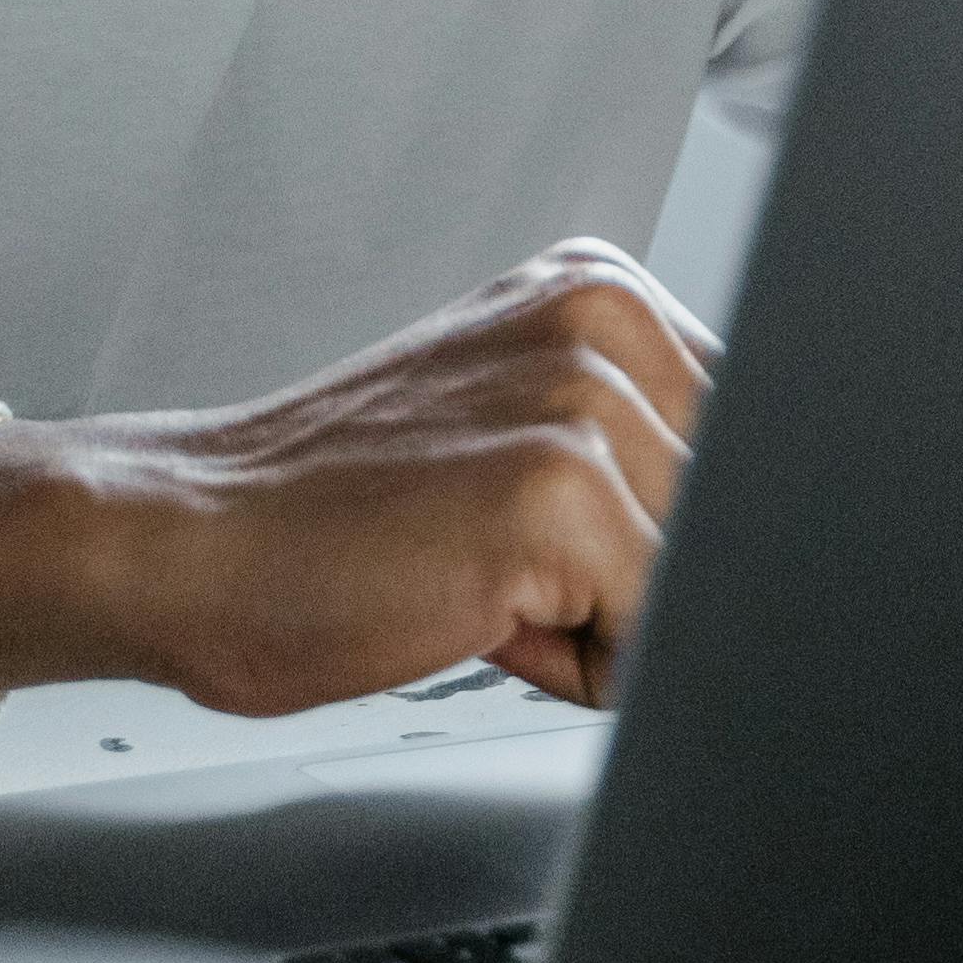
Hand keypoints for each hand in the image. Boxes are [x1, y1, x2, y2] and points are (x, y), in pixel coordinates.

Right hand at [5, 241, 714, 720]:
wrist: (187, 544)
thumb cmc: (332, 523)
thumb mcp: (507, 438)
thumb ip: (637, 457)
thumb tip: (775, 540)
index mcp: (601, 292)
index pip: (752, 444)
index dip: (684, 538)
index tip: (622, 567)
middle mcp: (602, 318)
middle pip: (739, 514)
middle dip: (644, 585)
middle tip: (508, 572)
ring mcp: (582, 396)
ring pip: (700, 578)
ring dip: (609, 628)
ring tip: (485, 586)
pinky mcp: (559, 487)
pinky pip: (655, 634)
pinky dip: (581, 669)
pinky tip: (477, 614)